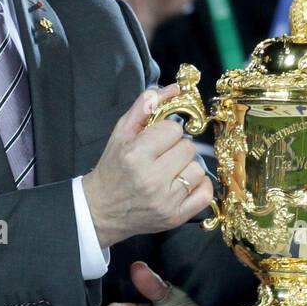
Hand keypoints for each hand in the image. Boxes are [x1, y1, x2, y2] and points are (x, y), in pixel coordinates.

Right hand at [81, 84, 214, 247]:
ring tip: (167, 173)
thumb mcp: (121, 132)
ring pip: (198, 169)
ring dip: (185, 168)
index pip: (174, 129)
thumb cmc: (113, 168)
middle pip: (188, 148)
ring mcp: (165, 201)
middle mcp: (151, 179)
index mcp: (136, 155)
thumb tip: (175, 89)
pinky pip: (205, 193)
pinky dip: (197, 187)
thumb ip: (146, 105)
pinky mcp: (175, 217)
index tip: (155, 142)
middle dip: (176, 150)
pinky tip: (180, 186)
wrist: (101, 209)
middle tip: (160, 158)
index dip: (165, 133)